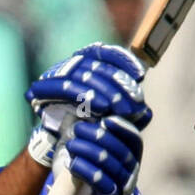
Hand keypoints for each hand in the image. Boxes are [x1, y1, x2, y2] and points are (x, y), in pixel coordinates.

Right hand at [26, 42, 149, 135]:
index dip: (124, 61)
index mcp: (89, 64)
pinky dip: (87, 96)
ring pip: (86, 75)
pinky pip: (69, 87)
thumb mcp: (113, 119)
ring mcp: (59, 72)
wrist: (63, 142)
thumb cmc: (91, 126)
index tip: (140, 75)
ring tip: (122, 108)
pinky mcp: (47, 86)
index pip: (107, 53)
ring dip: (107, 92)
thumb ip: (129, 114)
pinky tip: (102, 108)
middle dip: (120, 84)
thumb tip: (147, 113)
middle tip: (135, 101)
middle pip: (100, 66)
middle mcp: (74, 64)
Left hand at [62, 115, 143, 194]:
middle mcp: (131, 170)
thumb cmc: (86, 169)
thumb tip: (90, 106)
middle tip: (77, 129)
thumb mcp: (92, 148)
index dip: (122, 127)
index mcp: (131, 155)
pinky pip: (104, 185)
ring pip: (111, 166)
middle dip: (98, 137)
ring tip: (71, 144)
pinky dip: (88, 172)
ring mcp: (123, 188)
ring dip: (89, 152)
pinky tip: (74, 164)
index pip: (133, 139)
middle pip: (121, 150)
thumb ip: (95, 131)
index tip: (105, 118)